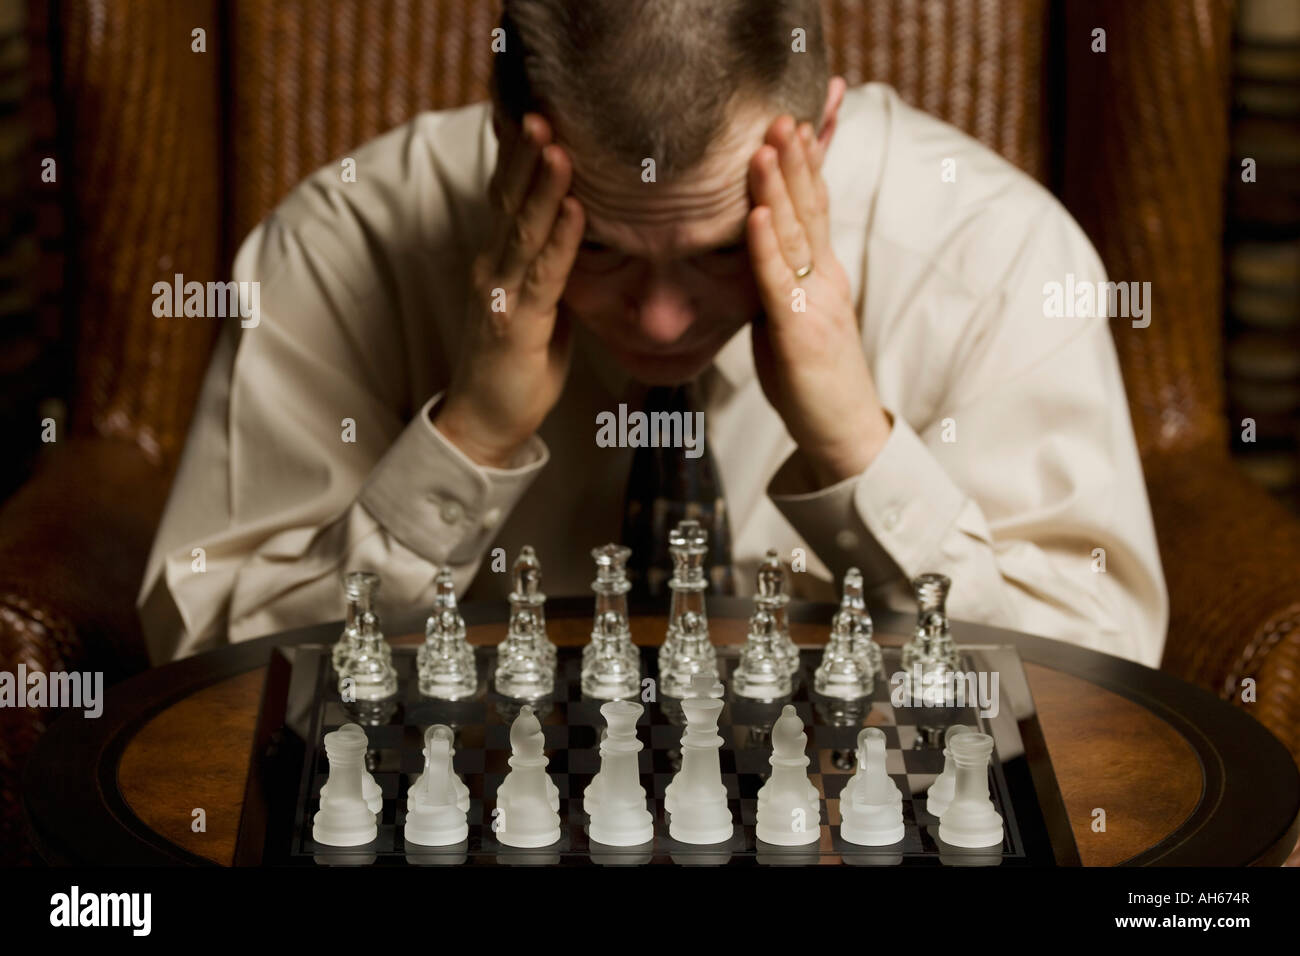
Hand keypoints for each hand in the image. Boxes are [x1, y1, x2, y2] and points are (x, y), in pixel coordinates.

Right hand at [434, 113, 585, 467]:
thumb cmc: (514, 366)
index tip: (537, 114)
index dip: (519, 156)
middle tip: (542, 107)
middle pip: (509, 199)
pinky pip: (543, 274)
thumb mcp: (538, 307)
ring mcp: (499, 294)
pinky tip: (577, 209)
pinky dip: (562, 239)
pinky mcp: (515, 323)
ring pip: (523, 229)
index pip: (507, 197)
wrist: (484, 423)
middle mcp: (491, 268)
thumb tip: (577, 237)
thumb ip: (549, 269)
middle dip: (526, 153)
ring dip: (543, 185)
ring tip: (558, 144)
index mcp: (496, 261)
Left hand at [746, 108, 891, 488]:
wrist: (843, 433)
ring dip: (779, 187)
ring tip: (766, 143)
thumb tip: (750, 258)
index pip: (813, 208)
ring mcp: (815, 302)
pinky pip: (779, 281)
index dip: (803, 164)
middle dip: (794, 158)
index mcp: (823, 274)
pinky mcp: (799, 331)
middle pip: (809, 207)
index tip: (790, 122)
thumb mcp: (790, 320)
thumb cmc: (813, 380)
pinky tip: (755, 213)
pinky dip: (766, 245)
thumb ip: (776, 285)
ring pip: (796, 234)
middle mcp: (825, 278)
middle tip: (780, 110)